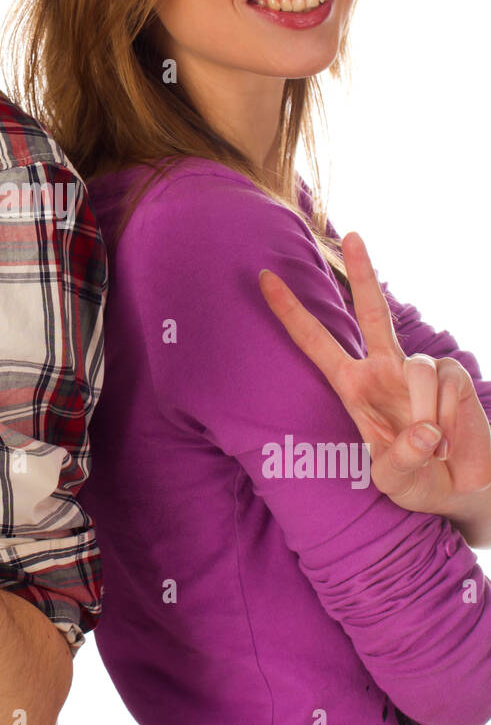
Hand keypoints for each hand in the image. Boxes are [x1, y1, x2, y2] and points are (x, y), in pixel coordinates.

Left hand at [258, 230, 490, 516]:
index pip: (315, 342)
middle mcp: (383, 369)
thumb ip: (402, 459)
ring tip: (431, 445)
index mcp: (352, 387)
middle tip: (352, 234)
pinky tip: (448, 438)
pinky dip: (444, 417)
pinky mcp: (452, 376)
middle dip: (364, 271)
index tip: (264, 278)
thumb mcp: (394, 480)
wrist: (461, 490)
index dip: (290, 312)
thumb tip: (425, 430)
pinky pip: (443, 385)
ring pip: (416, 369)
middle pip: (371, 311)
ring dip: (422, 413)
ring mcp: (419, 369)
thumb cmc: (417, 481)